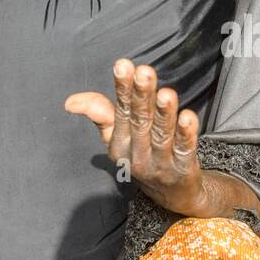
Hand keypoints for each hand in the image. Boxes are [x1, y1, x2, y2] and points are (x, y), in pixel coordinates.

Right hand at [64, 59, 207, 215]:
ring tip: (166, 93)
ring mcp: (160, 163)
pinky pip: (184, 150)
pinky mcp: (182, 169)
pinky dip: (186, 134)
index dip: (122, 88)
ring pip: (162, 134)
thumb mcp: (117, 137)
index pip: (120, 111)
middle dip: (142, 95)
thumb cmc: (142, 155)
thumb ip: (100, 114)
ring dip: (164, 113)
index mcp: (119, 143)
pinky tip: (188, 117)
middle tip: (145, 72)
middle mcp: (137, 153)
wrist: (172, 194)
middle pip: (140, 120)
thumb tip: (71, 101)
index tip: (123, 65)